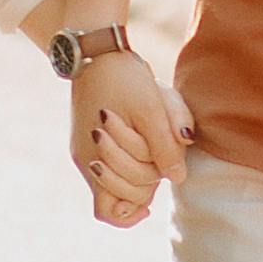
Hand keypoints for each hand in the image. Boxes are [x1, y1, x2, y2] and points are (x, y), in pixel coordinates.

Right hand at [72, 48, 192, 229]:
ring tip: (152, 149)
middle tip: (159, 164)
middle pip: (116, 196)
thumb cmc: (124, 78)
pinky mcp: (87, 134)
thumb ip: (165, 146)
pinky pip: (109, 163)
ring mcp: (85, 147)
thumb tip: (177, 179)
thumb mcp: (150, 109)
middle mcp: (86, 159)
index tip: (151, 203)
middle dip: (142, 186)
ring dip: (136, 172)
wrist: (97, 48)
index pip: (109, 211)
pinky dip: (128, 159)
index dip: (131, 213)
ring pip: (113, 180)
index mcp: (95, 158)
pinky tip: (143, 144)